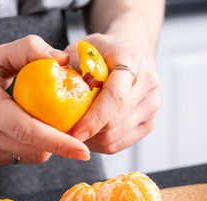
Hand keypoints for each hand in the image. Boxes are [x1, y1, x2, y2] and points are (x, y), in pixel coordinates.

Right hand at [0, 36, 90, 164]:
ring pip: (24, 158)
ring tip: (43, 122)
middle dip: (57, 145)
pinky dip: (26, 147)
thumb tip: (62, 60)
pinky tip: (21, 128)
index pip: (28, 131)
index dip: (60, 143)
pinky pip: (13, 158)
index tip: (83, 151)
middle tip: (71, 125)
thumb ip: (27, 50)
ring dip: (42, 146)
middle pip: (31, 151)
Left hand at [66, 33, 159, 153]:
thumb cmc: (99, 53)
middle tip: (65, 132)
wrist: (129, 54)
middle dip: (87, 132)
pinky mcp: (149, 124)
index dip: (94, 118)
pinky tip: (88, 134)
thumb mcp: (81, 50)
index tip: (73, 133)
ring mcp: (151, 105)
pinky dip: (98, 145)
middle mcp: (148, 83)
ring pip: (114, 138)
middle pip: (114, 123)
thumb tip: (55, 83)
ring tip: (76, 130)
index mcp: (131, 61)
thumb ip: (68, 65)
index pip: (115, 97)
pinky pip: (117, 146)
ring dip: (91, 140)